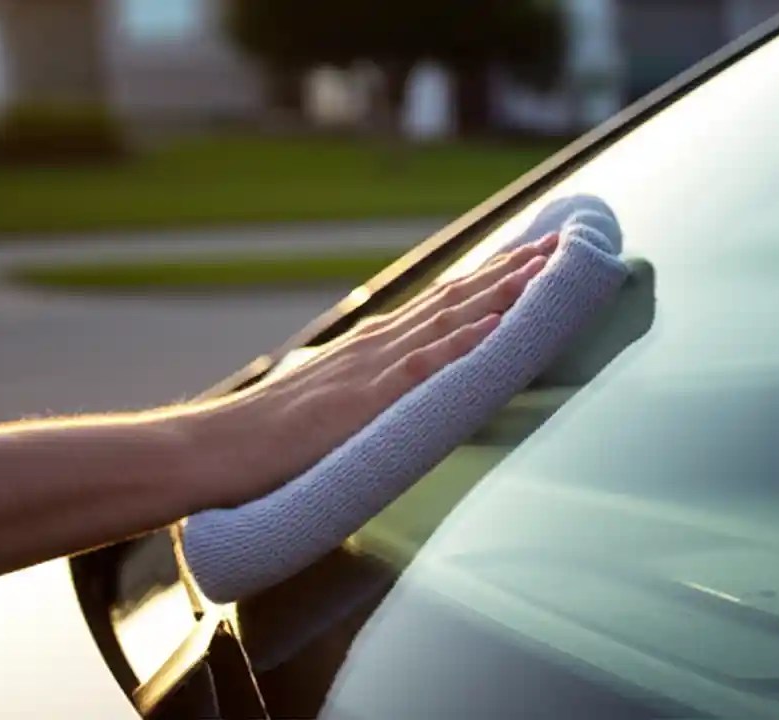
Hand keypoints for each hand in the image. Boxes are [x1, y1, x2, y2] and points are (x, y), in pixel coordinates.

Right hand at [180, 233, 559, 507]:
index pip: (442, 305)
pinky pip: (422, 368)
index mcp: (372, 349)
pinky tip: (494, 326)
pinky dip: (460, 343)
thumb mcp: (333, 406)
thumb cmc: (270, 437)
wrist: (217, 449)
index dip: (490, 280)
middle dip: (510, 273)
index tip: (532, 258)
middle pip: (454, 300)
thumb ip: (368, 392)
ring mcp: (371, 370)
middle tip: (560, 245)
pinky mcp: (363, 401)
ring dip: (498, 294)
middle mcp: (377, 346)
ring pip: (445, 321)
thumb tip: (397, 391)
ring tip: (542, 269)